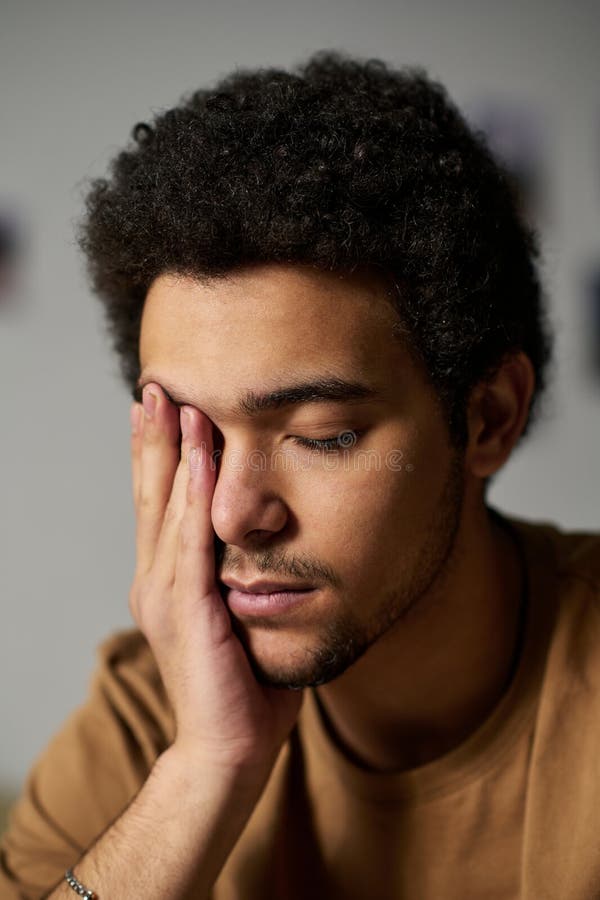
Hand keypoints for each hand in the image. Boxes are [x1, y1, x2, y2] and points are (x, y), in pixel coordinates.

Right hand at [128, 384, 302, 778]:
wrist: (228, 748)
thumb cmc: (243, 683)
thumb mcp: (238, 615)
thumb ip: (239, 576)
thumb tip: (267, 543)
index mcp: (166, 580)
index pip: (161, 504)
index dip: (161, 455)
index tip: (165, 409)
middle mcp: (155, 579)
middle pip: (152, 494)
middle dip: (155, 437)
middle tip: (155, 386)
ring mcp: (164, 593)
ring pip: (166, 506)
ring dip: (172, 450)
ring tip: (174, 402)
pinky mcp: (185, 608)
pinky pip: (191, 540)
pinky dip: (193, 494)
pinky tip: (200, 457)